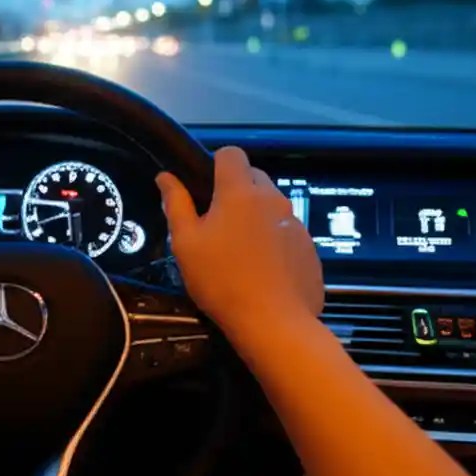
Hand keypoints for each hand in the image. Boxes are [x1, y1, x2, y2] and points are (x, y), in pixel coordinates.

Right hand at [157, 146, 322, 339]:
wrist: (274, 323)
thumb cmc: (221, 280)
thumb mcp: (186, 244)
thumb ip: (176, 205)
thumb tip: (166, 177)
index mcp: (240, 192)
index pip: (232, 153)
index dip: (216, 164)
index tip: (205, 191)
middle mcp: (272, 198)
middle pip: (254, 177)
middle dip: (236, 191)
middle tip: (218, 225)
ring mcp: (296, 223)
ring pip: (272, 205)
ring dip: (256, 216)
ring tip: (241, 252)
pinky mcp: (309, 247)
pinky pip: (287, 231)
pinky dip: (274, 241)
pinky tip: (264, 270)